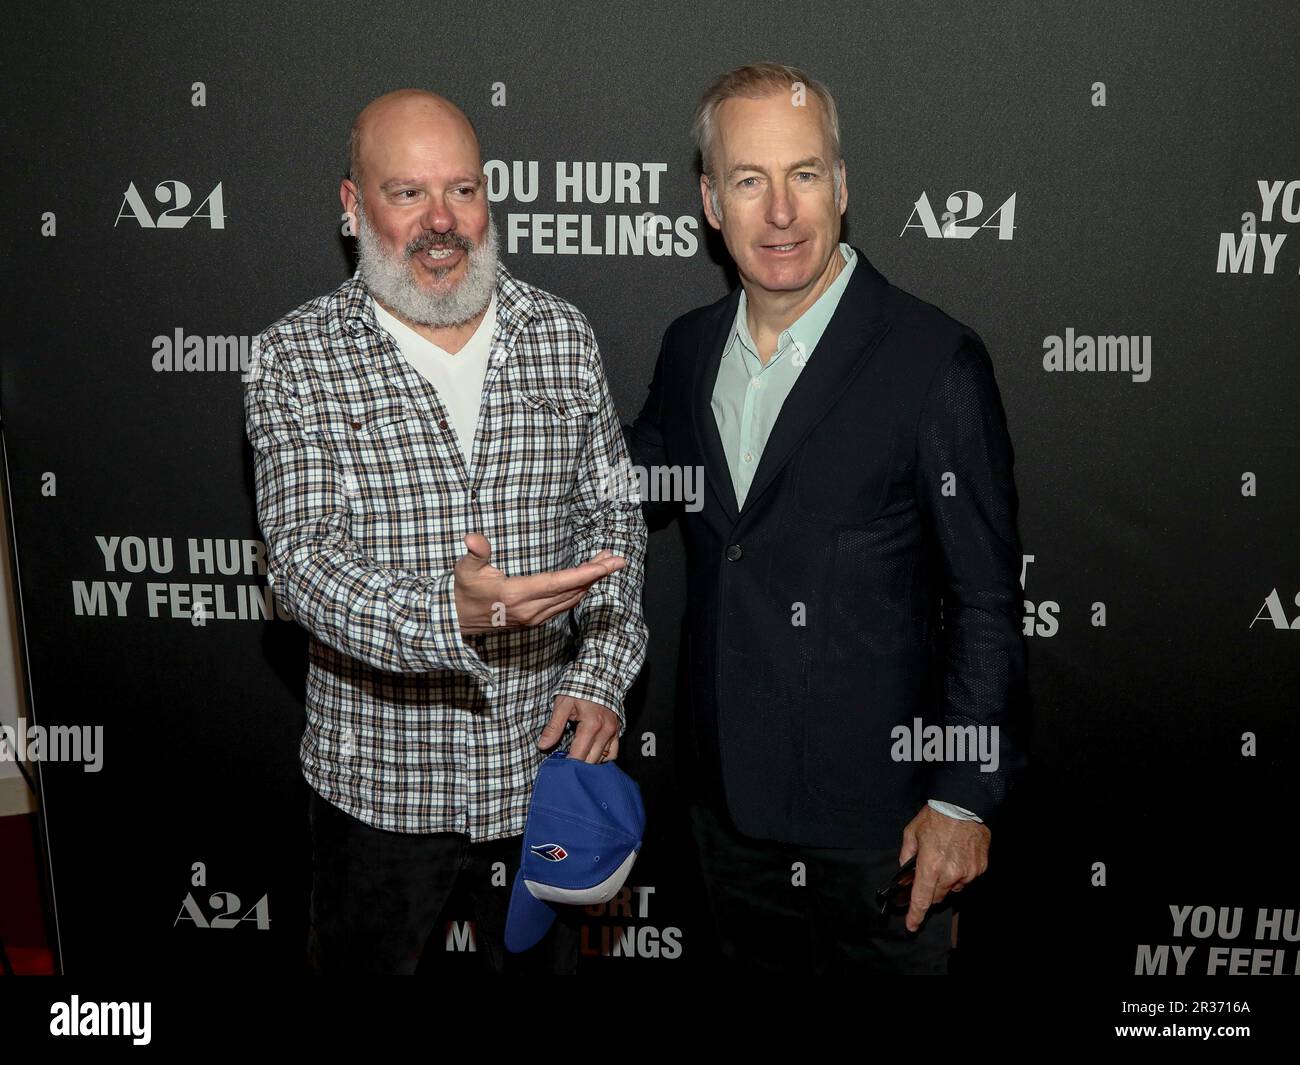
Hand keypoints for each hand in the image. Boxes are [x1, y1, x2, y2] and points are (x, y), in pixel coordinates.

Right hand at [453, 532, 624, 634]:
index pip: (559, 583)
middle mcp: (531, 610)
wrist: (456, 620)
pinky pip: (565, 605)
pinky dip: (580, 590)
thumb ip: (475, 553)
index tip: (607, 564)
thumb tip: (474, 538)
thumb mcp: (465, 569)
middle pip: (573, 591)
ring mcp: (535, 618)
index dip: (585, 573)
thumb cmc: (463, 589)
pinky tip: (588, 577)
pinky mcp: (536, 621)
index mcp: (517, 595)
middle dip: (597, 574)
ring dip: (591, 581)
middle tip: (617, 559)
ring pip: (572, 599)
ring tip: (607, 562)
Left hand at [537, 695, 619, 763]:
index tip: (558, 765)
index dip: (568, 764)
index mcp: (591, 726)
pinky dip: (603, 757)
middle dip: (578, 765)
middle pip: (591, 761)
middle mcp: (605, 731)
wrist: (599, 675)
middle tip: (565, 762)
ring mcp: (613, 732)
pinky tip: (592, 754)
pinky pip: (613, 753)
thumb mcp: (562, 705)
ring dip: (590, 761)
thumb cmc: (578, 688)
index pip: (578, 755)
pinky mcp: (617, 731)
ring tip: (577, 758)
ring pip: (603, 759)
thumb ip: (554, 727)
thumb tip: (543, 746)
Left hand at [897, 804, 989, 931]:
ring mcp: (967, 872)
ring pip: (953, 889)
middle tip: (927, 874)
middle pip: (937, 897)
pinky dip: (960, 873)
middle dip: (930, 891)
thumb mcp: (912, 833)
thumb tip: (905, 872)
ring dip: (946, 881)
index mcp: (930, 866)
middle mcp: (950, 873)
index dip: (916, 915)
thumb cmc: (936, 817)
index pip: (921, 899)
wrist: (963, 804)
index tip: (912, 926)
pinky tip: (957, 855)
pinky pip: (967, 879)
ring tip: (945, 858)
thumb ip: (906, 855)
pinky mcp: (980, 868)